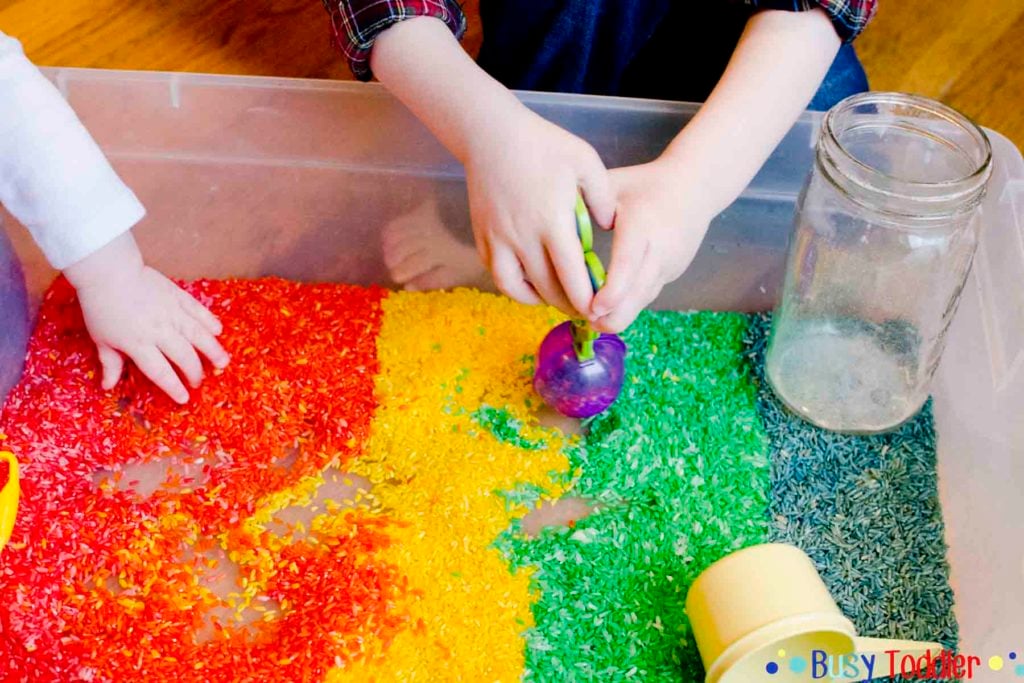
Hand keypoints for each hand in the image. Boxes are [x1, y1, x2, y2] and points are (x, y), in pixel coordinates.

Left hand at [65, 233, 228, 402]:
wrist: (109, 272)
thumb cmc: (101, 307)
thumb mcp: (101, 339)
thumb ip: (110, 363)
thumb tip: (108, 386)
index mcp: (139, 344)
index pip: (160, 371)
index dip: (174, 387)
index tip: (184, 399)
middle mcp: (159, 331)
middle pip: (184, 356)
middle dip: (195, 372)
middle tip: (199, 382)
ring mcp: (171, 312)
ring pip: (198, 335)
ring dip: (213, 350)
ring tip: (223, 362)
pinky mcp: (177, 296)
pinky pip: (198, 311)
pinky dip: (209, 321)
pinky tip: (217, 331)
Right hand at [464, 108, 614, 315]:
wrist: (491, 135)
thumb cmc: (543, 144)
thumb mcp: (586, 162)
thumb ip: (604, 197)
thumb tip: (610, 227)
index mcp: (552, 222)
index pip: (571, 276)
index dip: (586, 300)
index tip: (598, 309)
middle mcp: (522, 237)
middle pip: (546, 289)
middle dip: (567, 306)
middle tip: (583, 310)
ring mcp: (498, 240)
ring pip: (516, 289)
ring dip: (538, 301)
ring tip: (555, 299)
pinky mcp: (482, 237)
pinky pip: (498, 274)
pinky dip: (515, 286)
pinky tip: (531, 282)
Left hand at [590, 157, 714, 332]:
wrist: (695, 187)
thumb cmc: (645, 184)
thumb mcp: (613, 185)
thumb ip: (585, 205)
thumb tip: (553, 227)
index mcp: (642, 225)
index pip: (628, 265)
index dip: (611, 291)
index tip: (591, 308)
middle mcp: (659, 250)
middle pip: (638, 294)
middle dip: (611, 315)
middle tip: (580, 319)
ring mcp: (669, 265)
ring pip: (643, 301)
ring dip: (617, 315)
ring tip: (588, 318)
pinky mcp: (672, 274)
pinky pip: (647, 295)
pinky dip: (627, 305)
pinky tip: (606, 309)